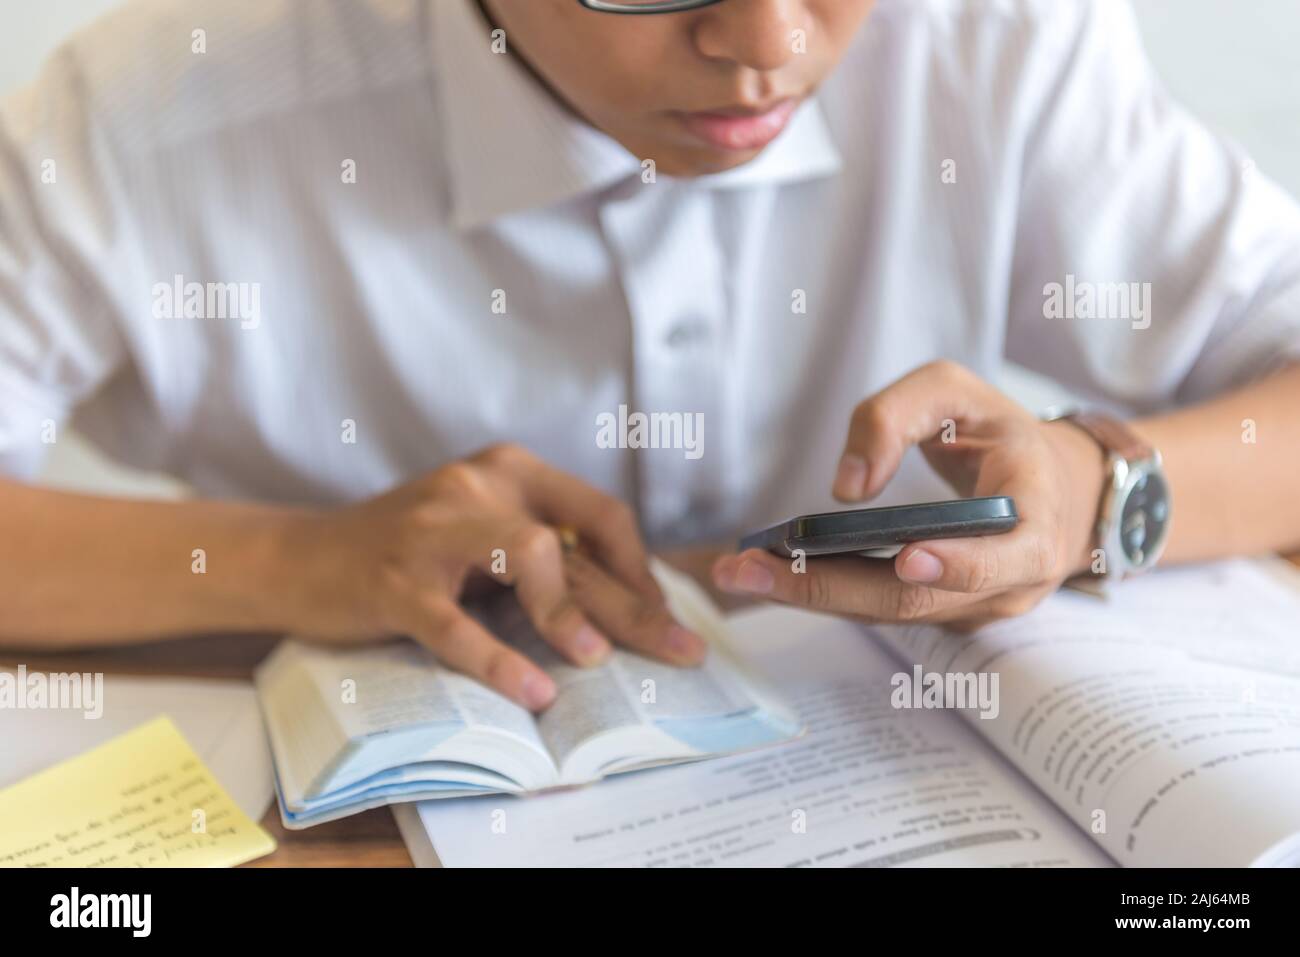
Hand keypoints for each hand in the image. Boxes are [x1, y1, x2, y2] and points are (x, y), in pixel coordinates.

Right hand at [284, 444, 704, 709]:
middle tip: (683, 650)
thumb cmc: (404, 552)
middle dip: (635, 604)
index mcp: (508, 472)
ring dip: (570, 614)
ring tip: (598, 662)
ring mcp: (435, 532)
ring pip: (529, 557)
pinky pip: (456, 624)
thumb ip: (540, 552)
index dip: (639, 567)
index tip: (662, 613)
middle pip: (577, 546)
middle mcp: (478, 487)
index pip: (599, 513)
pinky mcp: (396, 583)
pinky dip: (496, 660)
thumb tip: (622, 602)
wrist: (299, 557)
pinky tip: (531, 692)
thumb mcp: (480, 536)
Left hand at [711, 361, 1106, 629]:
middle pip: (915, 598)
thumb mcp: (953, 392)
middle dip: (828, 588)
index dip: (957, 564)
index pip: (1003, 554)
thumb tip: (846, 489)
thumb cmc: (996, 433)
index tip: (906, 559)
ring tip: (740, 572)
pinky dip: (827, 593)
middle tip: (750, 571)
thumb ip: (894, 416)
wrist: (1049, 486)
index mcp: (1035, 514)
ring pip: (889, 613)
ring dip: (811, 596)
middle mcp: (1012, 577)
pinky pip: (882, 609)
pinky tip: (770, 576)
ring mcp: (978, 607)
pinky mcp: (944, 615)